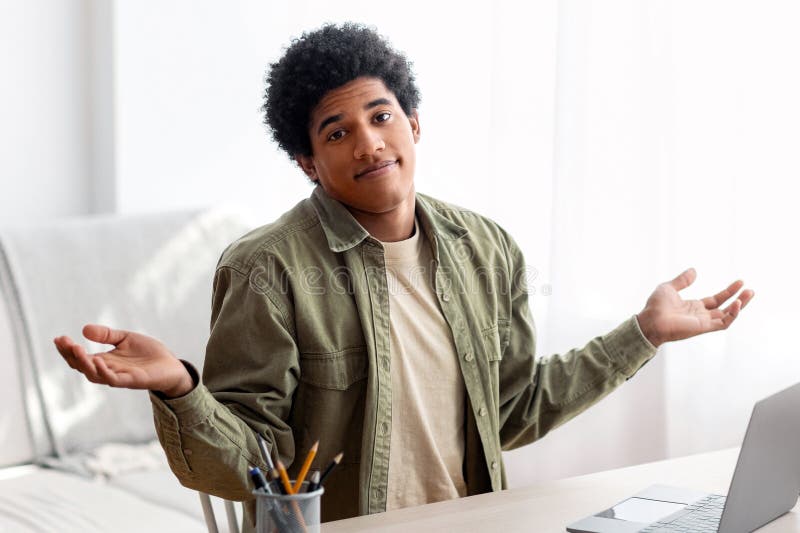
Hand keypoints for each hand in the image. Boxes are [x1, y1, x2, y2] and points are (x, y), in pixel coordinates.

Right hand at [54, 325, 195, 397]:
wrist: (172, 366)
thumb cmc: (149, 354)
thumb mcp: (126, 339)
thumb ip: (107, 335)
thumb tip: (84, 329)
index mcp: (105, 360)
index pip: (80, 358)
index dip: (68, 350)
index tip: (58, 338)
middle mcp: (108, 370)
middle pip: (82, 367)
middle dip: (71, 355)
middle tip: (63, 342)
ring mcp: (119, 377)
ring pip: (94, 375)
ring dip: (84, 363)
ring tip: (76, 348)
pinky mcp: (132, 381)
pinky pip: (114, 380)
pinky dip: (104, 371)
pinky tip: (98, 359)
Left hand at [636, 268, 754, 347]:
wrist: (649, 320)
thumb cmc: (655, 306)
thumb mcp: (669, 288)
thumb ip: (682, 280)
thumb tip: (694, 270)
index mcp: (694, 307)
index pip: (716, 300)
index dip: (728, 291)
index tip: (740, 282)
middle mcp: (701, 315)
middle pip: (725, 308)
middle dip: (739, 299)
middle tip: (750, 289)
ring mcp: (703, 322)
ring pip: (728, 315)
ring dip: (740, 305)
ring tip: (749, 293)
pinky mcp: (703, 327)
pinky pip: (723, 323)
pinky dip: (732, 314)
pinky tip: (737, 303)